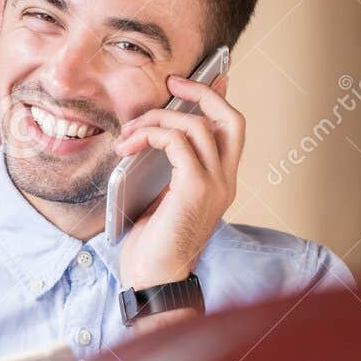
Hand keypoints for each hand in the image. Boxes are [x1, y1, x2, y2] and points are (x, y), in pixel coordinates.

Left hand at [114, 73, 243, 290]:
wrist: (154, 281)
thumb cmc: (152, 245)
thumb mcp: (162, 197)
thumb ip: (168, 168)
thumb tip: (155, 135)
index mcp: (221, 182)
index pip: (232, 129)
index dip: (218, 98)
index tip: (197, 79)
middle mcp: (226, 181)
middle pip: (229, 118)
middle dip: (201, 92)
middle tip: (172, 84)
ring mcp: (215, 185)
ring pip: (198, 126)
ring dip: (157, 118)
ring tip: (128, 131)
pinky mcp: (196, 189)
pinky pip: (177, 142)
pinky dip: (151, 134)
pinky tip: (128, 145)